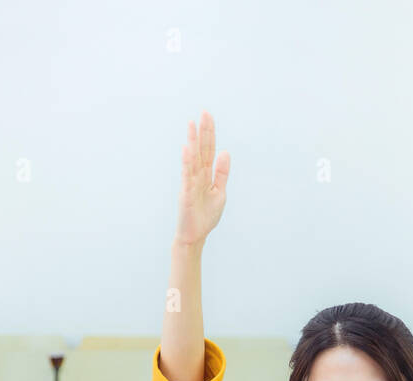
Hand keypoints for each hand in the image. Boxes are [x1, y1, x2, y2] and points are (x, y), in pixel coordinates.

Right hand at [175, 110, 229, 245]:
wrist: (196, 236)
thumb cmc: (206, 216)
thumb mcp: (219, 192)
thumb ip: (221, 173)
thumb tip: (225, 152)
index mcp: (206, 175)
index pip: (209, 150)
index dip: (209, 134)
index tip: (209, 116)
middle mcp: (197, 176)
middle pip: (201, 150)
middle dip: (203, 132)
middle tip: (204, 113)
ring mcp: (191, 183)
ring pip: (192, 159)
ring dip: (192, 142)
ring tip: (192, 125)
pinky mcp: (186, 194)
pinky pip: (187, 176)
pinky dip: (187, 163)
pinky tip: (187, 150)